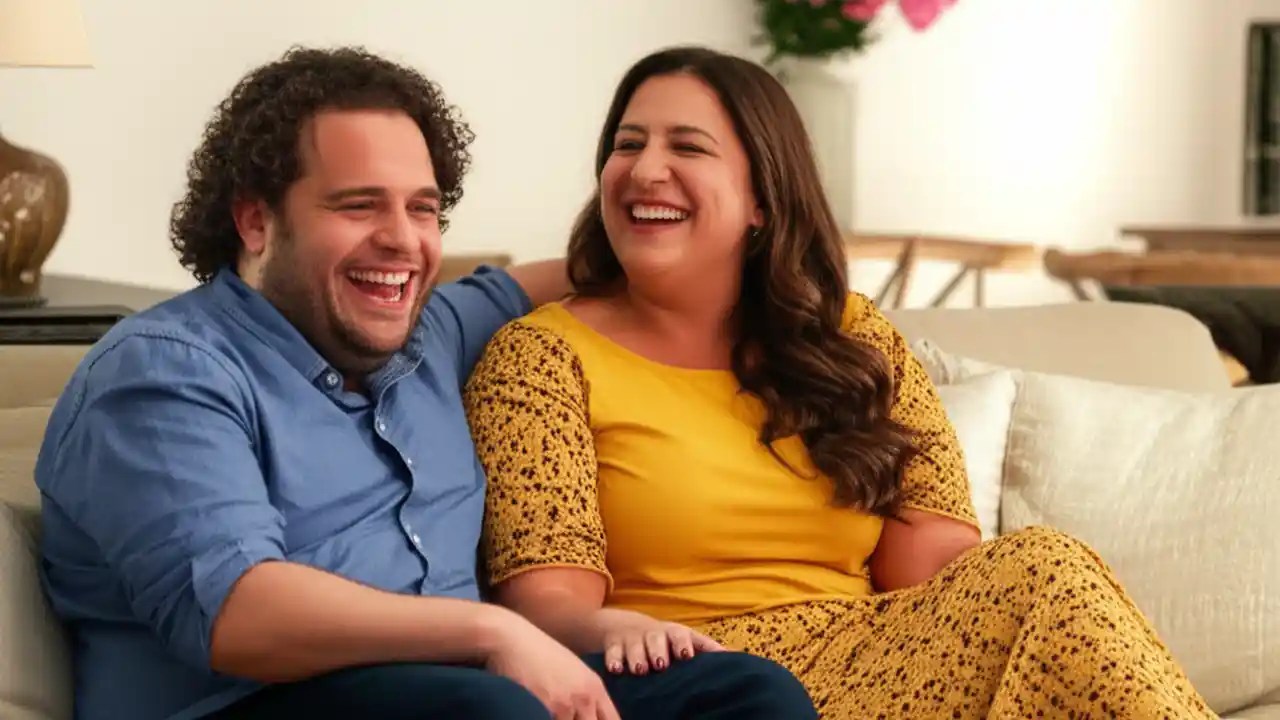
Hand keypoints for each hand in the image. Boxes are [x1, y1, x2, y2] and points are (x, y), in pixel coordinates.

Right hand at [485, 608, 620, 719]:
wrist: (512, 639)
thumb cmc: (537, 654)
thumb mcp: (571, 671)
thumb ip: (582, 696)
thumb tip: (585, 716)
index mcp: (595, 687)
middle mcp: (586, 697)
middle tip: (566, 717)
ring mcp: (568, 704)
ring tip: (549, 713)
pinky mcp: (549, 709)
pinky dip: (544, 719)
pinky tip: (536, 713)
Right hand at [594, 608, 724, 675]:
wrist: (624, 626)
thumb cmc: (663, 639)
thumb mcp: (684, 639)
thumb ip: (706, 648)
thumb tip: (736, 656)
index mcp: (673, 633)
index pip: (680, 635)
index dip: (682, 644)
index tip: (685, 656)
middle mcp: (653, 634)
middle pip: (655, 639)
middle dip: (657, 651)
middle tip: (659, 665)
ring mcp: (632, 638)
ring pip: (634, 646)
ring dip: (637, 658)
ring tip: (639, 670)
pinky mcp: (613, 644)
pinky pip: (611, 651)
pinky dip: (613, 660)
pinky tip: (616, 670)